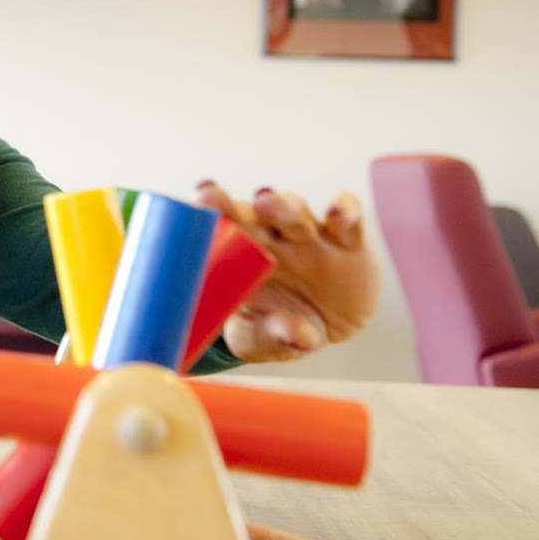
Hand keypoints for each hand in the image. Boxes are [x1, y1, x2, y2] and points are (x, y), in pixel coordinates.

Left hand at [195, 183, 380, 361]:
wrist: (320, 330)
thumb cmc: (274, 330)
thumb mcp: (264, 341)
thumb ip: (273, 337)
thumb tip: (296, 335)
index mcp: (240, 255)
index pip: (217, 228)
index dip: (204, 214)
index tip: (190, 204)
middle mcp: (272, 237)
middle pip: (249, 213)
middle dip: (230, 204)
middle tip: (210, 197)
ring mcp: (310, 236)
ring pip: (294, 210)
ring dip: (282, 206)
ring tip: (267, 203)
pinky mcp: (349, 242)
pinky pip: (349, 218)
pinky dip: (345, 211)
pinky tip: (339, 214)